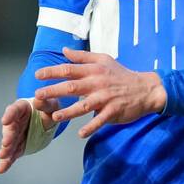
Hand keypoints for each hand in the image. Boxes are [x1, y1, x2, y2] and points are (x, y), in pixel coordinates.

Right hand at [0, 96, 53, 173]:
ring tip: (2, 156)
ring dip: (6, 150)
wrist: (45, 119)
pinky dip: (6, 162)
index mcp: (21, 108)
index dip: (9, 115)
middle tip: (6, 143)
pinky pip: (12, 154)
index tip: (5, 121)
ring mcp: (15, 135)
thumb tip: (38, 100)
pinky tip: (1, 169)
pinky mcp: (16, 146)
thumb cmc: (48, 109)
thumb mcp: (51, 105)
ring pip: (9, 143)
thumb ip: (45, 104)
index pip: (13, 110)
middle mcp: (14, 121)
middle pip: (10, 129)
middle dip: (8, 136)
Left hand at [34, 48, 166, 138]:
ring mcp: (106, 98)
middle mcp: (98, 83)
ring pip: (84, 106)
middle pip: (72, 87)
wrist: (146, 89)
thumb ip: (83, 56)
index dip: (52, 72)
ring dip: (68, 112)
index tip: (38, 75)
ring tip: (55, 117)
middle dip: (53, 91)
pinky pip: (100, 120)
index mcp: (94, 70)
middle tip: (38, 95)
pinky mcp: (113, 111)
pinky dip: (91, 127)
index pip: (69, 69)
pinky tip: (81, 133)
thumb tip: (64, 50)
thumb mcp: (104, 60)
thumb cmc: (122, 75)